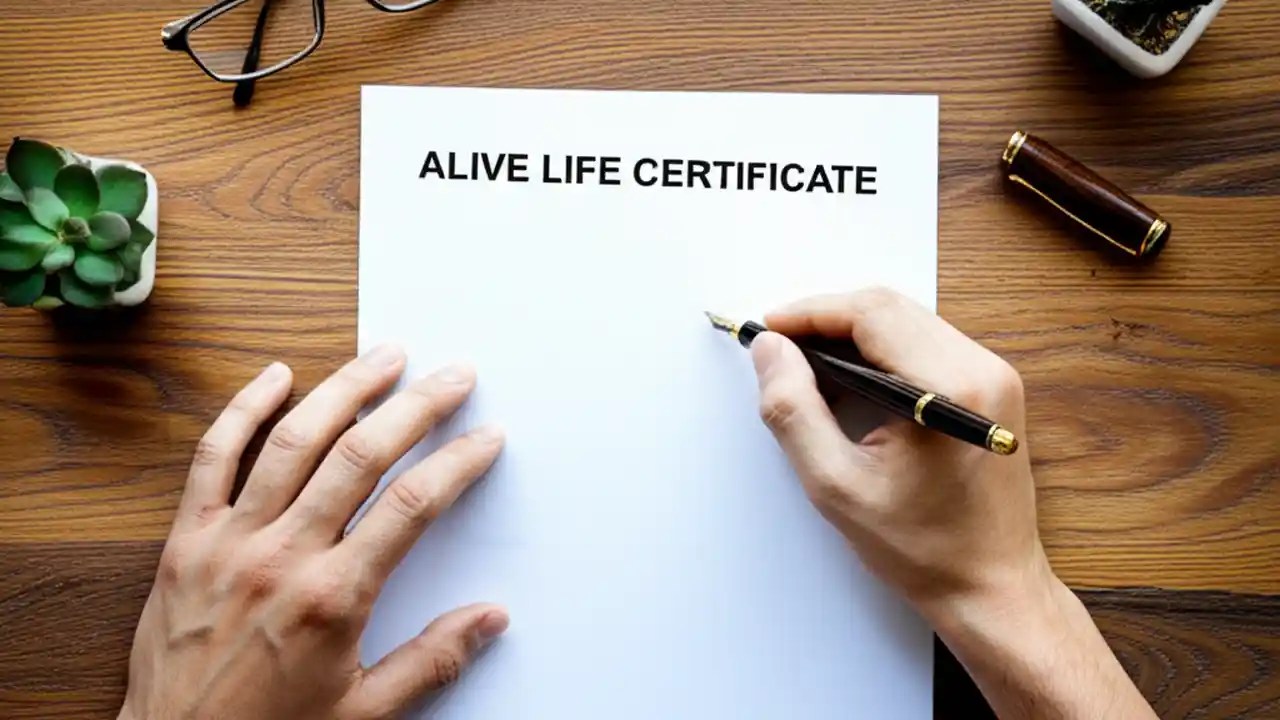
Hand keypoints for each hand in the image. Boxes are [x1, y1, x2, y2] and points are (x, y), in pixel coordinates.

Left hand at [119, 347, 507, 719]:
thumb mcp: (365, 713)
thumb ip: (432, 661)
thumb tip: (491, 619)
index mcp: (334, 598)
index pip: (413, 506)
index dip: (458, 462)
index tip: (486, 436)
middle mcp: (283, 556)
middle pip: (361, 457)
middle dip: (416, 408)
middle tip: (453, 375)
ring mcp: (229, 540)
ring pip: (292, 441)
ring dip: (344, 390)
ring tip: (384, 356)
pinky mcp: (185, 540)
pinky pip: (212, 457)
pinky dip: (242, 410)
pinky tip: (276, 376)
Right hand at [751, 287, 1157, 718]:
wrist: (991, 589)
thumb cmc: (924, 549)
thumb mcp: (837, 485)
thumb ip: (794, 410)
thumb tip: (771, 351)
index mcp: (952, 389)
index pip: (872, 315)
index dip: (810, 313)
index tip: (768, 331)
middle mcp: (983, 371)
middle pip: (890, 308)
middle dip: (827, 319)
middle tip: (780, 349)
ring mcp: (994, 377)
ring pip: (907, 321)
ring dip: (852, 333)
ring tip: (807, 368)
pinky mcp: (992, 389)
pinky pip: (926, 343)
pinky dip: (880, 350)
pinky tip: (849, 381)